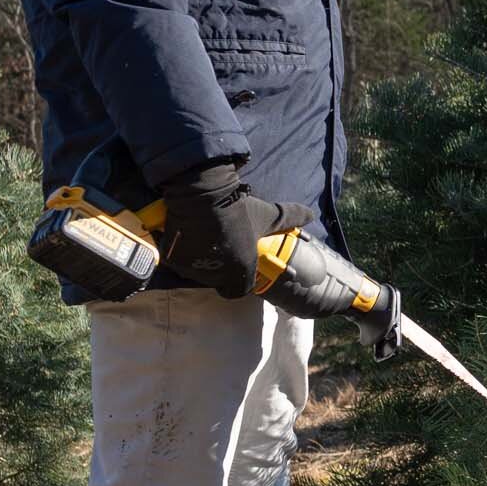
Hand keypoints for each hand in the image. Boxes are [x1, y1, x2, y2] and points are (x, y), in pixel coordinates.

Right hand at [154, 160, 308, 297]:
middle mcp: (217, 275)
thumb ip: (291, 218)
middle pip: (218, 280)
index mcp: (241, 271)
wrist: (203, 196)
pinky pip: (180, 262)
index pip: (240, 289)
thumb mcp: (269, 214)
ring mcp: (194, 269)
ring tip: (205, 240)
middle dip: (221, 268)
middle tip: (222, 248)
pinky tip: (189, 238)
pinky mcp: (175, 259)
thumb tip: (311, 215)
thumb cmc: (240, 210)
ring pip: (199, 272)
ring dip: (202, 262)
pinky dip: (184, 253)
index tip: (239, 265)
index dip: (240, 280)